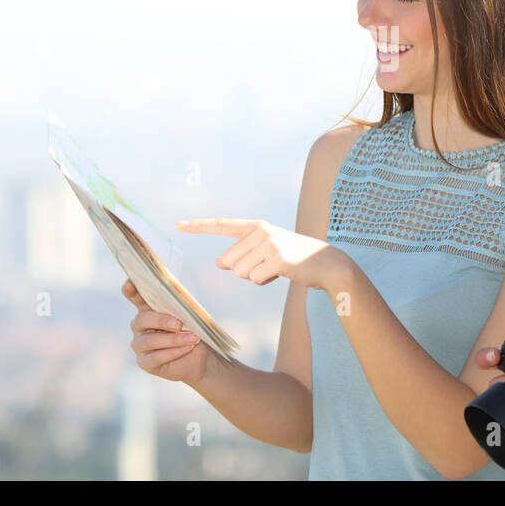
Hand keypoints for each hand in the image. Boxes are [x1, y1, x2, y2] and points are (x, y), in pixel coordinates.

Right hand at [122, 279, 210, 383]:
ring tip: (193, 338)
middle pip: (142, 319)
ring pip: (150, 340)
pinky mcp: (144, 362)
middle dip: (161, 321)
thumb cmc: (192, 330)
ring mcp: (139, 344)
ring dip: (174, 339)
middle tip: (179, 324)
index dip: (130, 290)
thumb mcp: (189, 315)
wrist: (199, 356)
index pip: (135, 296)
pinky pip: (156, 357)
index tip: (129, 283)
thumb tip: (181, 298)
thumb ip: (181, 306)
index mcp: (147, 309)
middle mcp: (139, 326)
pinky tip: (188, 347)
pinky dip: (174, 352)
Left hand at [176, 218, 350, 290]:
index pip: (222, 225)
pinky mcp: (278, 258)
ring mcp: (269, 243)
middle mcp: (261, 231)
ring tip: (276, 268)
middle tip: (267, 265)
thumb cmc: (294, 257)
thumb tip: (220, 263)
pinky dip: (265, 281)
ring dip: (255, 277)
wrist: (326, 262)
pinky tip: (281, 273)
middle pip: (229, 261)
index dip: (199, 226)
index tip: (178, 224)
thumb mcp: (267, 250)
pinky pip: (255, 279)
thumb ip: (243, 253)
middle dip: (243, 270)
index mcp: (256, 226)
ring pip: (240, 272)